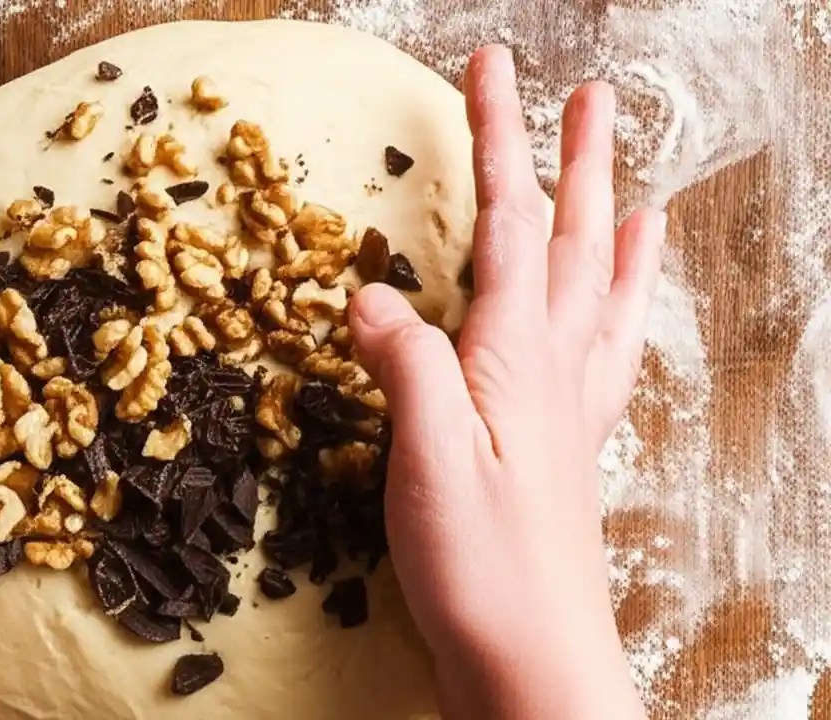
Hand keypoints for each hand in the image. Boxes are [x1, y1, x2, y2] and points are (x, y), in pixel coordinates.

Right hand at [351, 47, 661, 718]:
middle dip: (572, 161)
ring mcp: (569, 406)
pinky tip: (623, 293)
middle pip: (574, 242)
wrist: (534, 659)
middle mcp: (554, 369)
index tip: (488, 69)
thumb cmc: (480, 568)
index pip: (510, 226)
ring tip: (627, 175)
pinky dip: (622, 304)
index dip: (497, 142)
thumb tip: (371, 293)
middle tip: (582, 96)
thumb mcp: (426, 461)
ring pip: (600, 289)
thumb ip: (406, 367)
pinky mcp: (566, 442)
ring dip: (610, 219)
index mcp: (515, 359)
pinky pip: (606, 350)